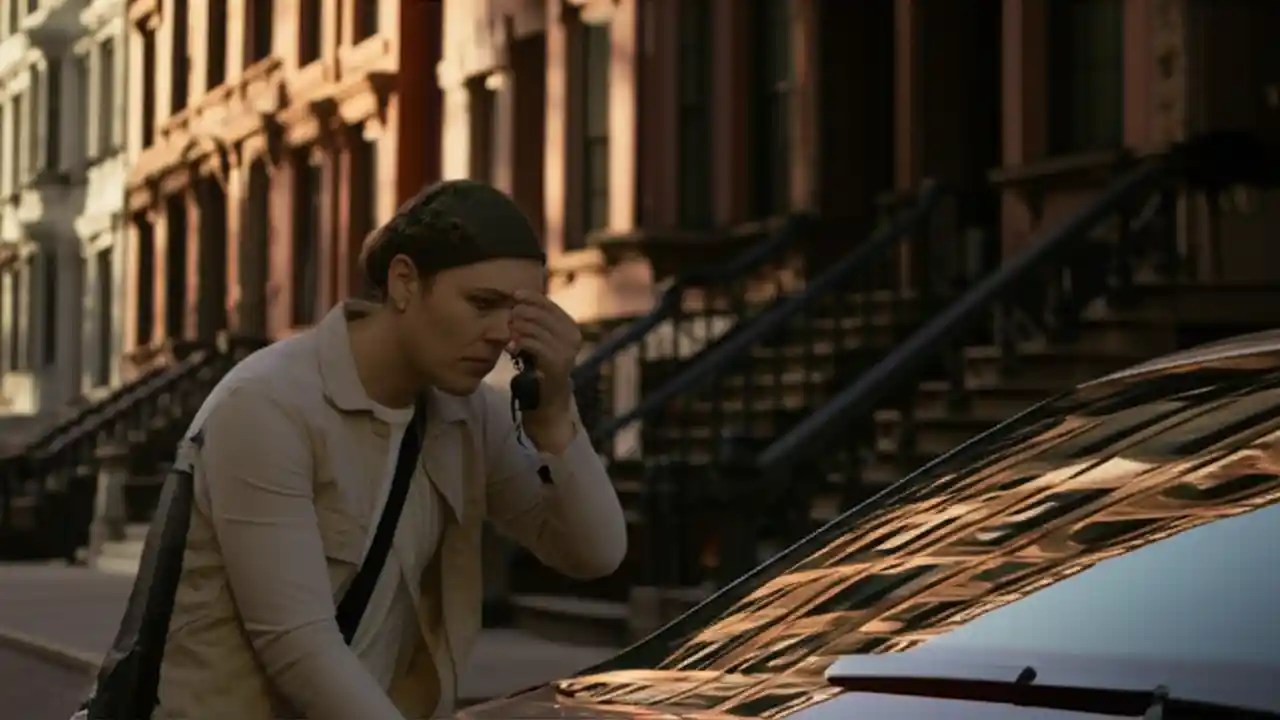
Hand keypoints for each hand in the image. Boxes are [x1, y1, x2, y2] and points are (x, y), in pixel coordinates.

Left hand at [509, 290, 581, 452]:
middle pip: (541, 314)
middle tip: (508, 318)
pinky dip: (520, 343)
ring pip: (536, 329)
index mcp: (571, 327)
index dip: (531, 297)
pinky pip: (535, 345)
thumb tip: (518, 300)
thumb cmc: (541, 366)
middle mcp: (573, 337)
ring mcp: (567, 351)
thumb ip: (536, 322)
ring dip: (518, 328)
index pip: (550, 305)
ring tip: (508, 333)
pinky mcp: (558, 363)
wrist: (549, 399)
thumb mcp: (541, 340)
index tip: (514, 294)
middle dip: (521, 313)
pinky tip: (510, 347)